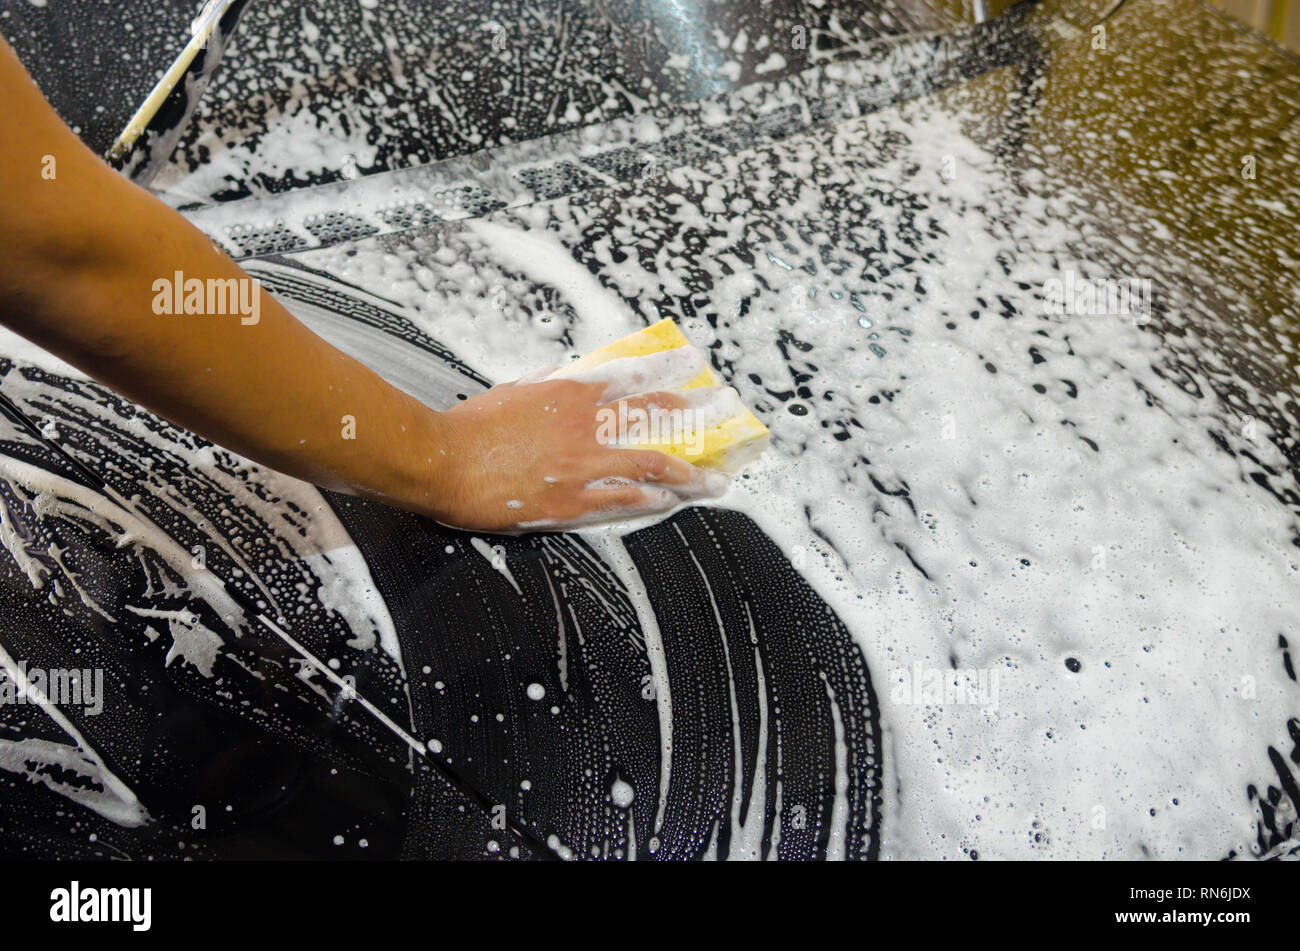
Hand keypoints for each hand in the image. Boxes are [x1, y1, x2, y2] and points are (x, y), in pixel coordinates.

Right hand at [423, 376, 728, 531]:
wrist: (441, 461)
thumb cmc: (471, 428)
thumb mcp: (512, 392)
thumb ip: (544, 383)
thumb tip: (562, 373)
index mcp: (569, 394)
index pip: (633, 380)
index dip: (668, 379)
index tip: (692, 376)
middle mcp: (586, 424)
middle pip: (654, 417)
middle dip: (694, 416)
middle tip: (722, 419)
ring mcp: (584, 463)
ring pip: (652, 464)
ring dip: (689, 472)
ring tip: (713, 478)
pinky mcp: (573, 499)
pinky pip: (627, 500)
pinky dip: (655, 500)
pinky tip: (672, 503)